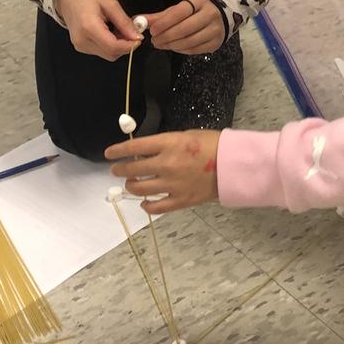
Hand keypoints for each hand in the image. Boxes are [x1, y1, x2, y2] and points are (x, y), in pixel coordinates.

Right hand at [57, 0, 140, 61]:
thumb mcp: (110, 4)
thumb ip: (124, 22)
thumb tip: (137, 36)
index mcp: (89, 27)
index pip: (113, 46)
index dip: (129, 46)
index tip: (139, 38)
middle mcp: (82, 40)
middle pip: (111, 53)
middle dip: (125, 45)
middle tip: (130, 31)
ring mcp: (80, 46)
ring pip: (108, 54)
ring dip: (118, 45)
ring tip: (118, 28)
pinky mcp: (81, 47)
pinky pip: (101, 51)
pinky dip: (110, 45)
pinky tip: (110, 32)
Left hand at [106, 130, 221, 213]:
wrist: (234, 165)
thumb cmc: (213, 145)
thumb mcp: (186, 135)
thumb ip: (165, 144)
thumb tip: (145, 151)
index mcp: (169, 144)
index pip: (134, 147)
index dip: (118, 150)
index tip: (109, 153)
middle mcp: (167, 164)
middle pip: (133, 169)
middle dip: (120, 169)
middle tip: (117, 170)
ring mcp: (173, 184)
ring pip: (140, 189)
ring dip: (131, 186)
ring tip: (131, 184)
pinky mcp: (181, 200)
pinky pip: (156, 207)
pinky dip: (147, 206)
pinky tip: (144, 203)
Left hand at [143, 0, 226, 54]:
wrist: (218, 18)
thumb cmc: (194, 13)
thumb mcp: (178, 10)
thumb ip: (160, 16)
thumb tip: (140, 21)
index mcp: (199, 1)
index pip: (180, 12)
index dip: (165, 22)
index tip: (152, 30)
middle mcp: (210, 14)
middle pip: (186, 28)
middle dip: (167, 36)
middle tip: (154, 41)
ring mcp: (215, 29)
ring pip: (190, 41)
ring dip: (172, 45)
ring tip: (161, 44)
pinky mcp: (216, 42)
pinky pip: (195, 49)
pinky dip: (181, 50)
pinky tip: (173, 47)